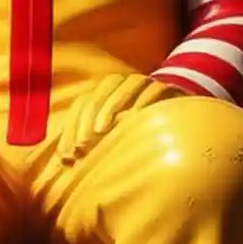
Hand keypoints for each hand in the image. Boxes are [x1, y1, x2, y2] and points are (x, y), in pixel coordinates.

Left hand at [58, 74, 185, 164]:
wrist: (179, 127)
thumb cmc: (134, 139)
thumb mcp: (108, 143)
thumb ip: (87, 145)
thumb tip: (63, 160)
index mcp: (106, 95)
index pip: (84, 102)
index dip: (72, 125)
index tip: (68, 153)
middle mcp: (126, 84)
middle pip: (105, 88)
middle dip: (89, 114)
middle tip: (83, 142)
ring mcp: (148, 84)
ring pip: (129, 83)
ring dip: (112, 104)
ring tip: (101, 131)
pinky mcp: (169, 90)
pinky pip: (155, 89)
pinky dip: (143, 101)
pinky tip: (134, 119)